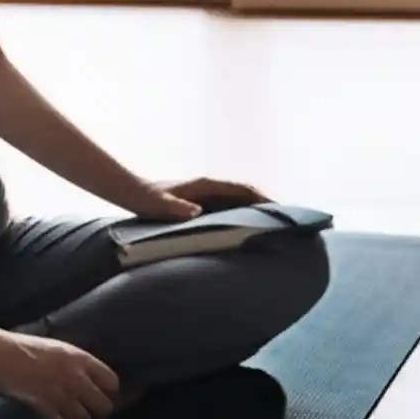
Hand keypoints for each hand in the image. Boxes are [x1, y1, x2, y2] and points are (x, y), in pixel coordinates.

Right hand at [0, 332, 120, 418]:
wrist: (0, 355)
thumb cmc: (28, 347)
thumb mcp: (61, 348)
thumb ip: (79, 363)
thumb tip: (95, 379)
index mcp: (81, 359)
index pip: (112, 382)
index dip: (110, 391)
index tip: (103, 394)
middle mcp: (76, 378)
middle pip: (104, 406)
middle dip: (98, 410)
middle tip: (89, 409)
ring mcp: (60, 394)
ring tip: (71, 415)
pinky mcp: (44, 408)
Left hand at [124, 177, 268, 220]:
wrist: (131, 192)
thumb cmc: (145, 199)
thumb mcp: (159, 205)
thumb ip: (175, 208)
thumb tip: (195, 213)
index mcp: (206, 185)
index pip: (243, 189)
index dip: (264, 200)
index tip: (281, 211)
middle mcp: (210, 187)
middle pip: (247, 195)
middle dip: (267, 206)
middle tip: (287, 223)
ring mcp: (207, 195)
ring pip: (239, 202)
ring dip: (256, 213)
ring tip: (273, 230)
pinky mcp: (202, 203)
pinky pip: (229, 209)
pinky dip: (242, 218)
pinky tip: (246, 233)